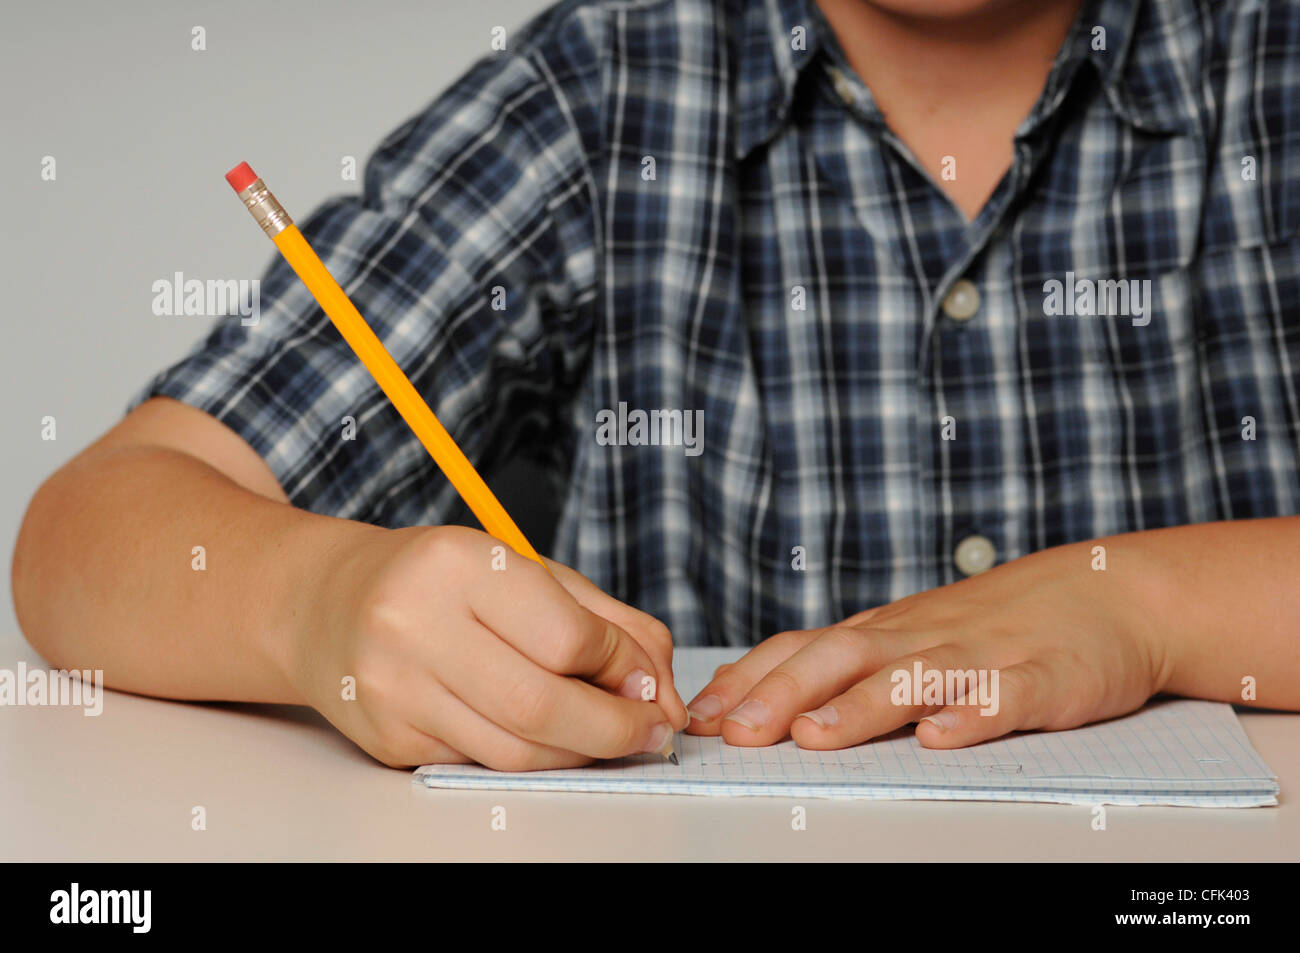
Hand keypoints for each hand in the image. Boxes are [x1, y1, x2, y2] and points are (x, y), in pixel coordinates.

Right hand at [296, 524, 686, 767]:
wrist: (327, 604)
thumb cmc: (443, 582)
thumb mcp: (526, 571)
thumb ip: (606, 622)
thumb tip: (663, 688)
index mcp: (459, 565)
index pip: (567, 638)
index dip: (624, 668)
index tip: (647, 680)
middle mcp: (415, 625)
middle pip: (542, 706)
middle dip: (616, 729)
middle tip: (651, 729)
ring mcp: (394, 689)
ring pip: (515, 751)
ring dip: (581, 753)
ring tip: (610, 736)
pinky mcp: (388, 739)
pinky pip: (483, 765)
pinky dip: (532, 758)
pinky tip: (549, 737)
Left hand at [684, 541, 1171, 749]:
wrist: (1105, 593)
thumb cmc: (995, 625)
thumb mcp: (910, 639)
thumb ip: (844, 667)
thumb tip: (752, 700)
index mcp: (884, 632)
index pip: (802, 649)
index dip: (750, 681)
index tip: (700, 716)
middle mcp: (920, 637)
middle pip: (842, 656)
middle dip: (782, 693)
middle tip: (736, 732)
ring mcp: (980, 655)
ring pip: (912, 675)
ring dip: (861, 706)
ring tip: (816, 734)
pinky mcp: (1042, 676)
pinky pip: (1006, 694)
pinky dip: (974, 712)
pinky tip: (944, 736)